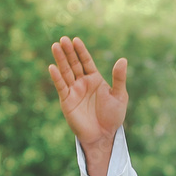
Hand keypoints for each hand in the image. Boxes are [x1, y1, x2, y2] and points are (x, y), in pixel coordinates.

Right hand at [48, 36, 127, 151]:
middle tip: (63, 39)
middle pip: (74, 64)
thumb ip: (119, 79)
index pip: (86, 61)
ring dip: (60, 60)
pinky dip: (57, 77)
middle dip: (68, 52)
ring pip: (66, 72)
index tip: (76, 39)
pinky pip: (61, 87)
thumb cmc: (113, 117)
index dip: (81, 51)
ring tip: (55, 46)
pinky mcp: (66, 101)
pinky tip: (52, 67)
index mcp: (95, 79)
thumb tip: (123, 59)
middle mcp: (83, 83)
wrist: (103, 136)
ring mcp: (74, 91)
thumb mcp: (119, 96)